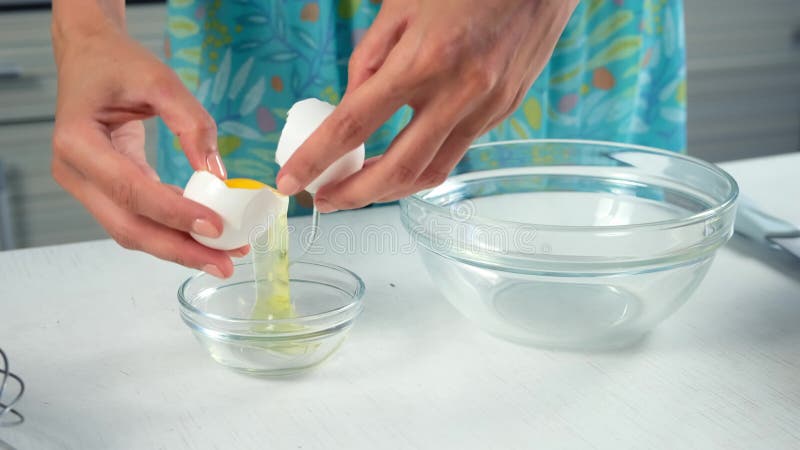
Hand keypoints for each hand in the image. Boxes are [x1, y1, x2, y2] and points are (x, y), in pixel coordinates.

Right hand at [51, 23, 245, 277]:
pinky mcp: (101, 189)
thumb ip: (192, 124)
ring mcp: (85, 185)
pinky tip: (204, 235)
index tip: (216, 227)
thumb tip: (218, 175)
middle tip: (225, 263)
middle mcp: (74, 171)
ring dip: (178, 247)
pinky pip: (137, 218)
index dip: (174, 214)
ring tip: (222, 256)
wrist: (89, 56)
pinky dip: (170, 230)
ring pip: (131, 231)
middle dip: (180, 250)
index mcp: (78, 141)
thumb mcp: (160, 81)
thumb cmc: (117, 63)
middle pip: (128, 227)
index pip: (131, 190)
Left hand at [277, 0, 577, 210]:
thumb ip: (369, 59)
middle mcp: (458, 92)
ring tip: (359, 189)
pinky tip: (401, 158)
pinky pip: (456, 151)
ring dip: (389, 191)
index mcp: (423, 59)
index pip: (355, 124)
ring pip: (432, 173)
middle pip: (398, 169)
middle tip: (325, 200)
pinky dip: (422, 164)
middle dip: (354, 196)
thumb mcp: (401, 6)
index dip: (316, 160)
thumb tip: (349, 105)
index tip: (290, 183)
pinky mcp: (503, 113)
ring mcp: (486, 108)